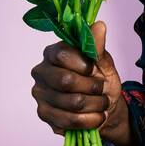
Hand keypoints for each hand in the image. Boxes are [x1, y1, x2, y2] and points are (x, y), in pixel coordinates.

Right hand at [30, 21, 130, 145]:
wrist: (103, 107)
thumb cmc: (100, 80)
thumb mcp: (103, 62)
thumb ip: (97, 46)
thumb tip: (99, 25)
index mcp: (52, 53)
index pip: (61, 54)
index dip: (82, 64)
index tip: (94, 69)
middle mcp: (41, 72)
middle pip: (65, 81)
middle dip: (92, 87)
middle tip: (102, 88)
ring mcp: (40, 94)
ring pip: (72, 103)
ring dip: (95, 104)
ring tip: (102, 103)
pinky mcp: (44, 114)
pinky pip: (70, 120)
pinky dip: (90, 120)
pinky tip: (97, 116)